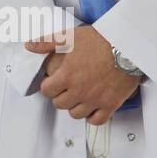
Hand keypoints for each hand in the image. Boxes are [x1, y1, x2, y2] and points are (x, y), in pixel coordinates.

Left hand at [25, 25, 140, 123]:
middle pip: (60, 104)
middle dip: (59, 96)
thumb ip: (46, 43)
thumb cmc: (99, 40)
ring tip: (76, 97)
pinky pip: (97, 120)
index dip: (47, 86)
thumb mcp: (68, 37)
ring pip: (76, 114)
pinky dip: (91, 117)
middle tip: (64, 89)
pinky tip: (91, 107)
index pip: (47, 91)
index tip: (51, 82)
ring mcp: (95, 100)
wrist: (127, 46)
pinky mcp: (110, 104)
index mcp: (67, 76)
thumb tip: (29, 46)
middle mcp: (79, 91)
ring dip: (73, 106)